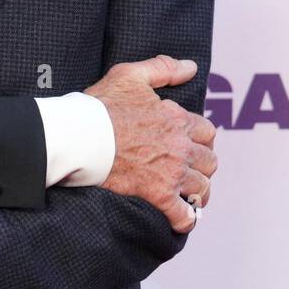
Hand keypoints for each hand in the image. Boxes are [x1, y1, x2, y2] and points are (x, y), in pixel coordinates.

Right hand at [85, 56, 217, 233]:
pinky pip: (182, 214)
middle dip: (202, 166)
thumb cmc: (100, 107)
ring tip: (190, 197)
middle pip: (209, 161)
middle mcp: (180, 146)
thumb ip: (163, 68)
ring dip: (197, 193)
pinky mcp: (158, 194)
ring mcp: (171, 172)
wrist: (79, 137)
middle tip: (191, 171)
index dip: (200, 139)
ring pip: (201, 187)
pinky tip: (182, 221)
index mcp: (177, 119)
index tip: (191, 145)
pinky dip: (185, 219)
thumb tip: (190, 68)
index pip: (206, 132)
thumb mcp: (130, 76)